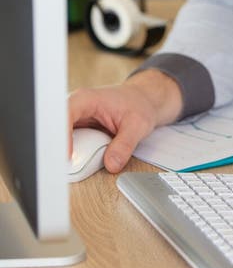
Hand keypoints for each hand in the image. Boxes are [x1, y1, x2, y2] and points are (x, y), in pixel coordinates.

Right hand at [68, 69, 182, 172]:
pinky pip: (67, 143)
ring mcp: (75, 119)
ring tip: (67, 168)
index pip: (65, 115)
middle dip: (57, 147)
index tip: (68, 156)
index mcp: (86, 99)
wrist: (142, 101)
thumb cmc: (138, 105)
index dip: (63, 136)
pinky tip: (75, 163)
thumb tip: (111, 165)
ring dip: (62, 152)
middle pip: (56, 128)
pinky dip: (70, 154)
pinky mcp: (78, 129)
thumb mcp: (137, 125)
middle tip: (62, 168)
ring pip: (59, 137)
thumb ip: (124, 145)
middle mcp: (76, 107)